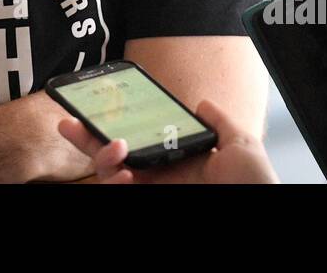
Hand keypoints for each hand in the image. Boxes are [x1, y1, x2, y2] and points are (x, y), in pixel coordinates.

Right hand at [56, 98, 278, 183]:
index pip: (139, 139)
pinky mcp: (146, 203)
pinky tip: (120, 174)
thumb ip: (220, 122)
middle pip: (113, 156)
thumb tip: (202, 102)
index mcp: (178, 160)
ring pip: (109, 175)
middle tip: (68, 123)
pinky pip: (118, 192)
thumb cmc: (255, 188)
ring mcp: (152, 192)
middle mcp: (160, 177)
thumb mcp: (242, 145)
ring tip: (114, 147)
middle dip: (86, 139)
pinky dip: (112, 182)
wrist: (259, 223)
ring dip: (101, 157)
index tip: (97, 107)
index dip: (116, 123)